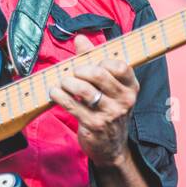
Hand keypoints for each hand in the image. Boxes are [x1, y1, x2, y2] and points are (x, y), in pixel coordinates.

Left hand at [46, 32, 138, 167]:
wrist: (112, 147)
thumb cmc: (109, 110)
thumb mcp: (110, 87)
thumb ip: (95, 60)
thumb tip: (80, 39)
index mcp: (131, 87)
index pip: (119, 66)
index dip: (101, 61)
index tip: (90, 64)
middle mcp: (124, 100)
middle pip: (98, 74)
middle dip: (79, 69)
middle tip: (72, 72)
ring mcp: (109, 114)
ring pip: (83, 89)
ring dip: (67, 82)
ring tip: (63, 82)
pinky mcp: (93, 126)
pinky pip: (71, 105)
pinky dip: (59, 95)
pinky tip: (55, 92)